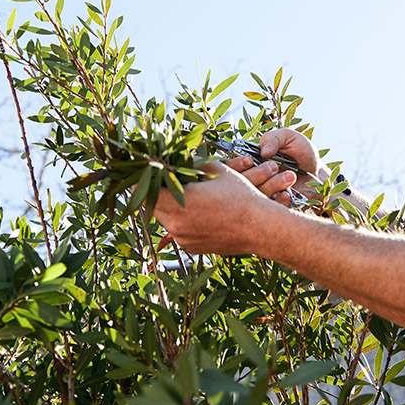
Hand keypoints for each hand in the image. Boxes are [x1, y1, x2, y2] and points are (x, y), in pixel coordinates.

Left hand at [152, 161, 273, 255]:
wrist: (261, 227)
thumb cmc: (241, 197)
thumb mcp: (217, 170)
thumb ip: (191, 163)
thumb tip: (176, 157)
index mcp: (179, 202)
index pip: (145, 191)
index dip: (143, 180)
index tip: (147, 172)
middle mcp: (176, 224)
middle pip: (152, 206)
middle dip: (157, 192)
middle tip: (165, 180)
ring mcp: (183, 239)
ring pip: (165, 219)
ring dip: (170, 206)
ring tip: (184, 194)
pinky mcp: (191, 248)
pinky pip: (178, 231)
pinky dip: (182, 220)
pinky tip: (197, 211)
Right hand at [228, 128, 323, 205]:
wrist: (320, 173)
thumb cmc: (302, 152)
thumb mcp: (289, 137)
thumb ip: (274, 138)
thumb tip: (264, 151)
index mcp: (250, 162)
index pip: (230, 167)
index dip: (237, 165)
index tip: (250, 160)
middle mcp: (253, 179)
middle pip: (241, 183)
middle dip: (257, 174)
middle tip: (275, 166)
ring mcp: (262, 195)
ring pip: (256, 196)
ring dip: (272, 185)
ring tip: (291, 176)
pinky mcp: (274, 209)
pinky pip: (269, 210)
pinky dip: (279, 200)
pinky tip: (288, 193)